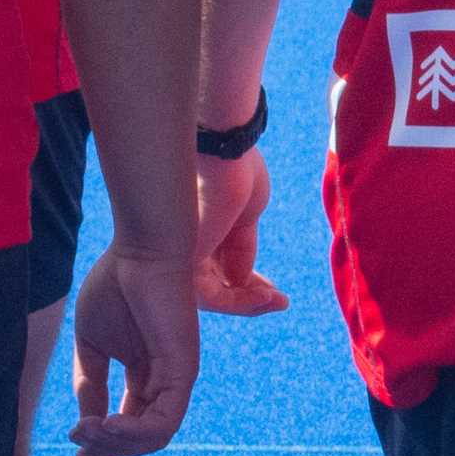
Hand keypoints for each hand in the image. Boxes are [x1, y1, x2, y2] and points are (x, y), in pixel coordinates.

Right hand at [71, 245, 202, 455]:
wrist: (139, 250)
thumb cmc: (116, 285)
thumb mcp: (92, 344)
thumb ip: (91, 384)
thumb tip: (87, 425)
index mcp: (145, 373)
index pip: (131, 423)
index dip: (104, 441)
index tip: (75, 443)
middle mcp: (165, 380)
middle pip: (142, 438)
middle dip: (107, 447)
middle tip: (78, 440)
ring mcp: (177, 378)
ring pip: (154, 437)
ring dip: (117, 444)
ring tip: (89, 430)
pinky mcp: (183, 371)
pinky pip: (164, 422)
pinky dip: (135, 433)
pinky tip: (106, 424)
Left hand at [192, 144, 288, 317]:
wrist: (227, 151)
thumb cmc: (235, 170)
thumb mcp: (244, 217)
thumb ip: (240, 250)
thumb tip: (242, 280)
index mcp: (193, 232)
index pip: (214, 269)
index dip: (245, 284)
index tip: (272, 291)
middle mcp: (179, 246)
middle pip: (213, 286)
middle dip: (248, 297)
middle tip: (278, 301)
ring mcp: (177, 256)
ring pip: (212, 297)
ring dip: (248, 303)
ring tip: (277, 301)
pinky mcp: (182, 262)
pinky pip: (213, 296)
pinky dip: (242, 301)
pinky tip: (267, 297)